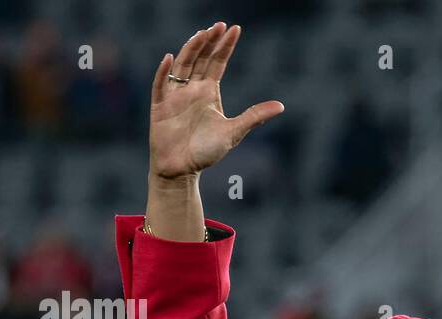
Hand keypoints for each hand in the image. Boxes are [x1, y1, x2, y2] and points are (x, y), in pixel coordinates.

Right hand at [149, 22, 284, 179]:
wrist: (182, 170)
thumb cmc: (206, 151)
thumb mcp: (234, 132)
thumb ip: (254, 116)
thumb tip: (281, 106)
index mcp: (209, 92)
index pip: (217, 62)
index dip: (225, 46)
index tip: (234, 29)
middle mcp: (192, 89)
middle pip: (200, 58)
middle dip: (209, 42)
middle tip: (219, 26)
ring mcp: (175, 95)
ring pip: (182, 66)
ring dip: (190, 50)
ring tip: (201, 35)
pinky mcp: (160, 106)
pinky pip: (161, 85)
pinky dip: (164, 72)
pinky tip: (170, 59)